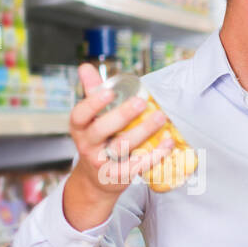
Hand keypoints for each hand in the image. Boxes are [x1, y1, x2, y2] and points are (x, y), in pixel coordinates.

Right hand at [68, 63, 173, 198]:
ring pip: (122, 146)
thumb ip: (92, 93)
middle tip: (142, 102)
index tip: (110, 93)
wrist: (96, 180)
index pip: (80, 114)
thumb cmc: (98, 141)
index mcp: (79, 128)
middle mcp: (87, 145)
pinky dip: (155, 153)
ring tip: (161, 117)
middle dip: (123, 115)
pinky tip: (168, 142)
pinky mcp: (118, 177)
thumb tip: (86, 66)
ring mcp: (102, 162)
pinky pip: (137, 165)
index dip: (93, 103)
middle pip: (102, 129)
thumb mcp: (90, 120)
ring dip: (144, 131)